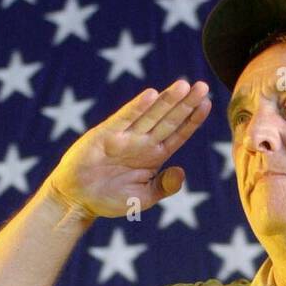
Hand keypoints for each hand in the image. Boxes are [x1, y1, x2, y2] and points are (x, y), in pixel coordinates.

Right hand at [48, 79, 211, 219]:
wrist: (78, 199)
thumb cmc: (110, 199)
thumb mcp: (144, 197)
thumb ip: (164, 186)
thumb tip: (181, 172)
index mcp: (153, 156)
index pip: (178, 134)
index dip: (192, 120)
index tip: (208, 104)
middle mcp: (142, 143)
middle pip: (169, 120)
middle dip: (186, 104)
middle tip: (203, 86)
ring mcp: (126, 137)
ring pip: (151, 115)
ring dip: (168, 101)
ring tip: (185, 85)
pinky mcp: (107, 135)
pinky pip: (126, 119)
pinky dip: (138, 107)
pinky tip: (153, 95)